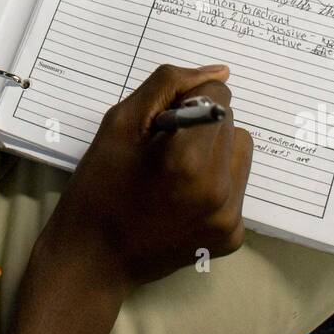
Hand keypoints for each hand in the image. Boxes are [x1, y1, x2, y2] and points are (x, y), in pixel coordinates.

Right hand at [42, 64, 252, 291]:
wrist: (93, 261)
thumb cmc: (98, 188)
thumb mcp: (120, 124)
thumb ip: (168, 86)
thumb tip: (220, 72)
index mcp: (190, 160)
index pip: (218, 96)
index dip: (185, 102)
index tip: (158, 126)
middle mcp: (220, 190)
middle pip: (230, 123)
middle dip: (200, 125)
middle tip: (161, 150)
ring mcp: (230, 218)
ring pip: (239, 152)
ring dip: (213, 151)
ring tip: (175, 173)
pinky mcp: (232, 236)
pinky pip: (237, 186)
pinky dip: (214, 183)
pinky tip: (181, 198)